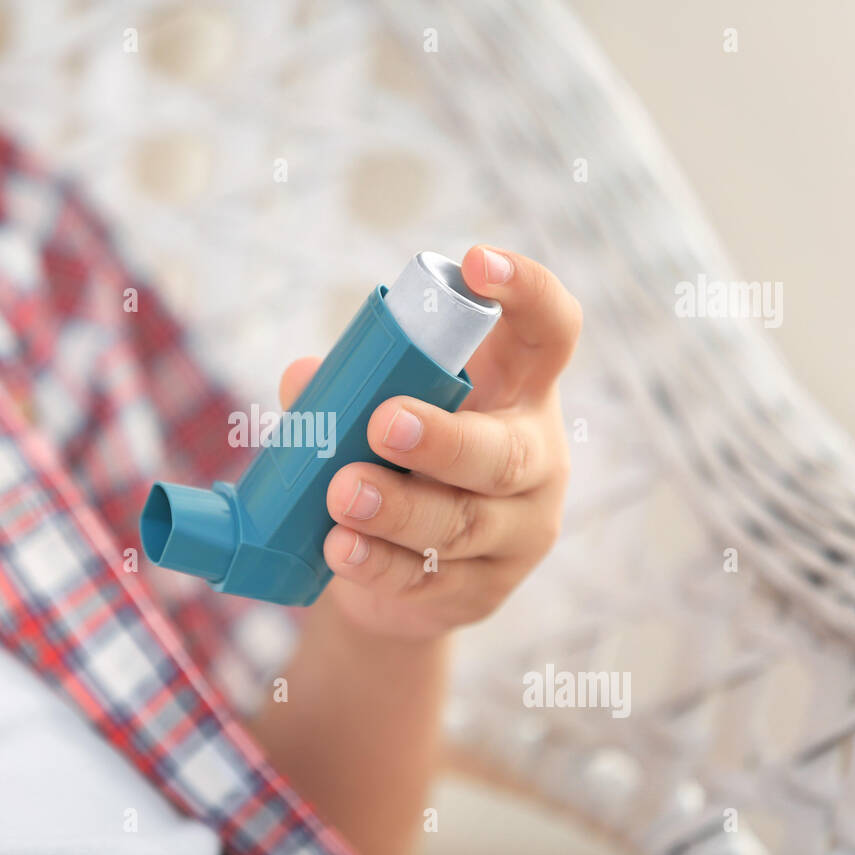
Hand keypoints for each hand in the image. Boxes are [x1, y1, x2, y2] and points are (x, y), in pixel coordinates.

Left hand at [282, 246, 581, 640]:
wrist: (401, 578)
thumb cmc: (398, 466)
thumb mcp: (379, 418)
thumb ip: (344, 392)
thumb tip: (304, 378)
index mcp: (520, 395)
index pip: (550, 334)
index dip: (527, 293)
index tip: (476, 262)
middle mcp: (534, 462)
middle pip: (506, 453)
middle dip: (445, 439)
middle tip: (383, 422)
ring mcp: (515, 535)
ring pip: (464, 523)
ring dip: (399, 508)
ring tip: (342, 492)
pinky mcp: (479, 592)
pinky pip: (429, 579)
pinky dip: (379, 564)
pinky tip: (340, 549)